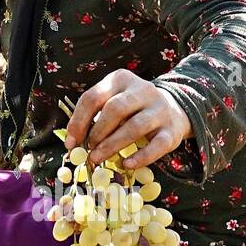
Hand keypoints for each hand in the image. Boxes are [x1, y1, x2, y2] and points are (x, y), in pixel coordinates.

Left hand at [63, 69, 192, 171]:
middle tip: (88, 150)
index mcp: (121, 80)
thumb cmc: (133, 109)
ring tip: (98, 158)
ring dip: (112, 145)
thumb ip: (94, 116)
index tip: (71, 143)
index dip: (78, 122)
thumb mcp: (113, 101)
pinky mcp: (172, 130)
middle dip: (97, 133)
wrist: (173, 109)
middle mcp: (142, 90)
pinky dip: (140, 157)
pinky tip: (127, 165)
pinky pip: (156, 145)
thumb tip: (72, 142)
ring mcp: (160, 109)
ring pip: (134, 127)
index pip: (93, 97)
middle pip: (115, 109)